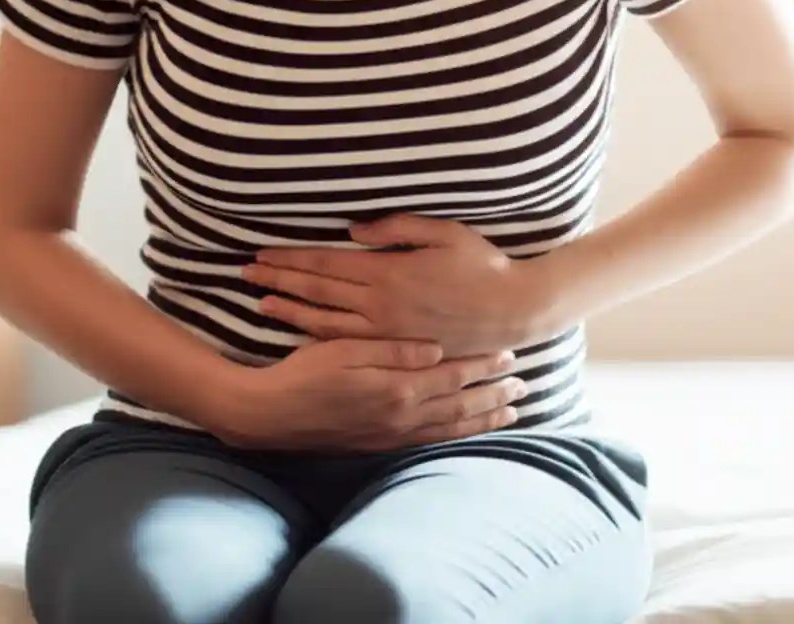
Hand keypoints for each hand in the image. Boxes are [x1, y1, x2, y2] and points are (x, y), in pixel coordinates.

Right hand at [207, 339, 526, 452]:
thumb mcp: (345, 349)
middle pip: (461, 405)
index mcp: (396, 388)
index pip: (453, 375)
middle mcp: (401, 417)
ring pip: (450, 428)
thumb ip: (394, 350)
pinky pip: (431, 442)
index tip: (508, 352)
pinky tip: (466, 430)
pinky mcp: (380, 445)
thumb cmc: (303, 374)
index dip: (483, 364)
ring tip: (510, 411)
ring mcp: (391, 435)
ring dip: (483, 419)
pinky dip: (457, 436)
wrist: (270, 416)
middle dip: (494, 394)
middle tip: (523, 384)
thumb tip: (437, 349)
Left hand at [245, 215, 561, 358]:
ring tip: (260, 303)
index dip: (291, 258)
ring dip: (289, 311)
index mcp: (389, 274)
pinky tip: (297, 332)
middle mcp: (381, 306)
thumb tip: (352, 228)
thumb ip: (396, 228)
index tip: (262, 253)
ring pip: (324, 322)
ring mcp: (386, 333)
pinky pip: (347, 345)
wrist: (514, 312)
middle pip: (316, 292)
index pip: (326, 264)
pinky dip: (317, 337)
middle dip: (278, 280)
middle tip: (245, 273)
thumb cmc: (484, 267)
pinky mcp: (396, 350)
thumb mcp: (444, 234)